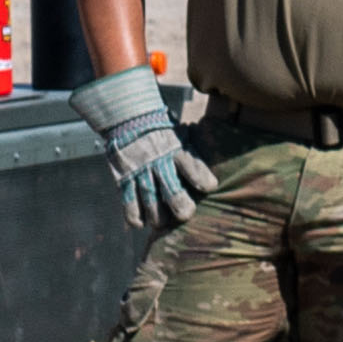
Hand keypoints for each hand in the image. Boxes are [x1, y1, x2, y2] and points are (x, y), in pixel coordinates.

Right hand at [70, 64, 219, 229]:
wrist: (128, 118)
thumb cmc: (163, 131)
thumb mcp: (182, 134)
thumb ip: (195, 151)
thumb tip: (219, 169)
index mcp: (176, 149)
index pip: (191, 165)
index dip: (201, 177)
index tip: (210, 187)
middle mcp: (158, 161)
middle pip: (171, 188)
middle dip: (180, 204)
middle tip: (185, 213)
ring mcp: (139, 170)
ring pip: (149, 199)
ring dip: (157, 216)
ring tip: (163, 223)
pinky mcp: (123, 177)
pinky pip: (128, 201)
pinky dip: (134, 215)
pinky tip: (140, 224)